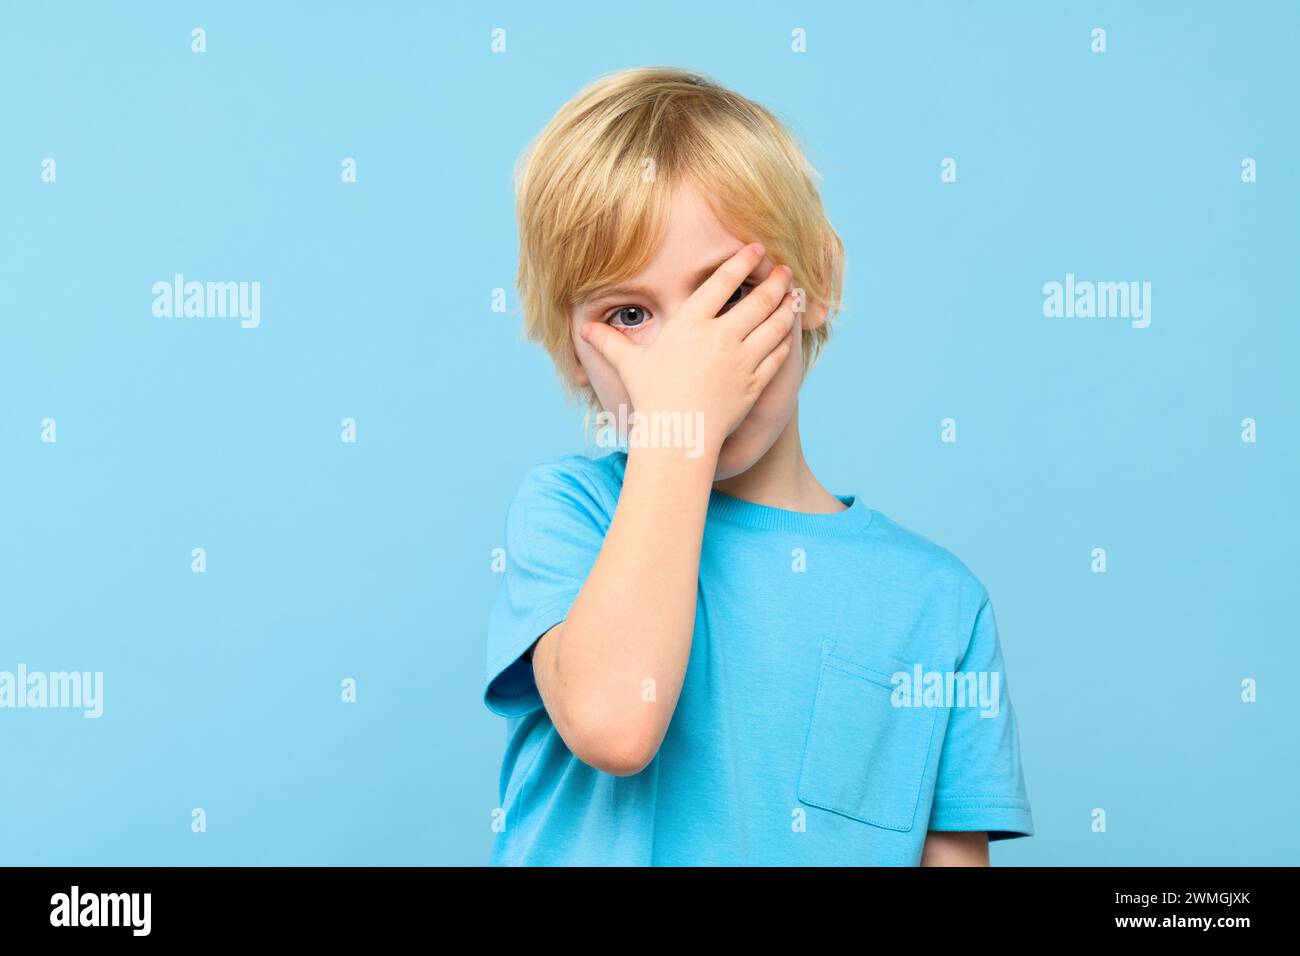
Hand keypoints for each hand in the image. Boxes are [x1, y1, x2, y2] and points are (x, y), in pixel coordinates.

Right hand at [577, 243, 797, 453]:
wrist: (678, 435)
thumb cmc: (652, 398)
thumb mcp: (630, 365)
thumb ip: (610, 342)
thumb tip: (583, 329)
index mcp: (691, 324)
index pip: (723, 282)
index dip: (742, 262)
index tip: (756, 249)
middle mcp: (721, 336)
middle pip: (757, 299)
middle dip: (774, 281)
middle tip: (784, 269)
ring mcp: (742, 359)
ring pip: (774, 325)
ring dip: (786, 306)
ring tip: (793, 293)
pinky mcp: (755, 383)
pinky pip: (777, 354)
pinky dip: (786, 339)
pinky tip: (789, 330)